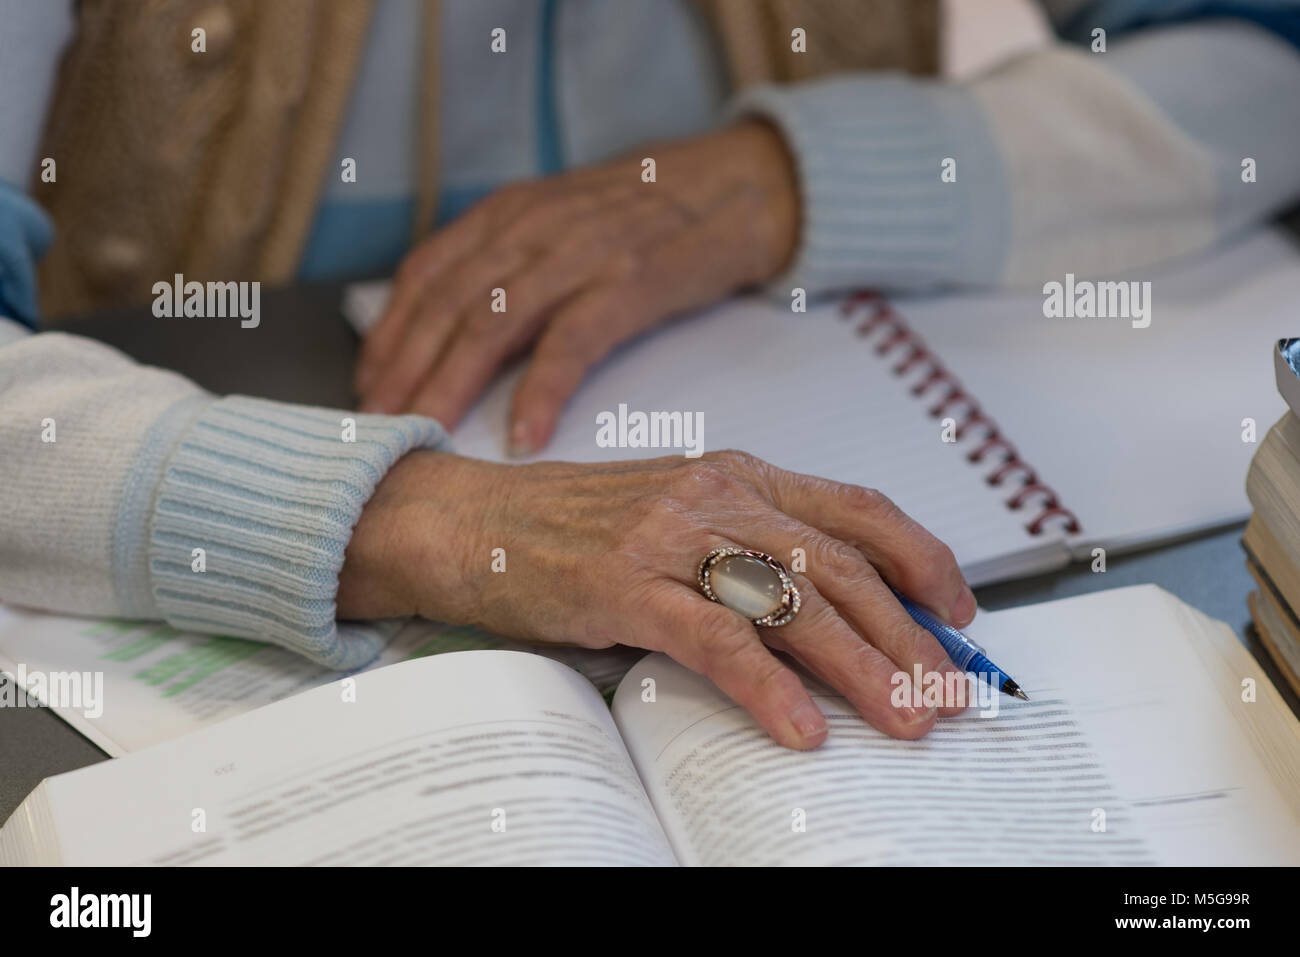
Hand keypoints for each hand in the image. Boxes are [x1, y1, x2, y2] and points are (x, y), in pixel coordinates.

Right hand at [337, 450, 977, 748]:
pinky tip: (801, 729)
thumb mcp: (675, 515)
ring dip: (861, 668)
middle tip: (947, 693)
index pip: (855, 507)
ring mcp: (670, 537)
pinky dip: (768, 687)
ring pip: (793, 604)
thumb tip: (826, 608)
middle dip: (907, 634)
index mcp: (736, 474)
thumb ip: (745, 544)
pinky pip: (716, 639)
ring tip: (904, 719)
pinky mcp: (624, 585)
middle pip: (839, 565)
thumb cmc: (572, 525)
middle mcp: (716, 495)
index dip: (921, 556)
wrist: (470, 520)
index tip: (961, 609)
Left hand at [353, 121, 799, 452]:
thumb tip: (450, 329)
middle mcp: (532, 228)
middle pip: (448, 305)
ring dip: (451, 384)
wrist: (733, 188)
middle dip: (405, 368)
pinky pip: (571, 344)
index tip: (367, 383)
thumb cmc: (642, 217)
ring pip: (492, 324)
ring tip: (425, 432)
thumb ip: (507, 262)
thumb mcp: (560, 221)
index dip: (390, 331)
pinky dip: (541, 392)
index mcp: (509, 213)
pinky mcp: (628, 285)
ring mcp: (579, 254)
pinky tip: (522, 436)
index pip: (426, 273)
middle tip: (378, 424)